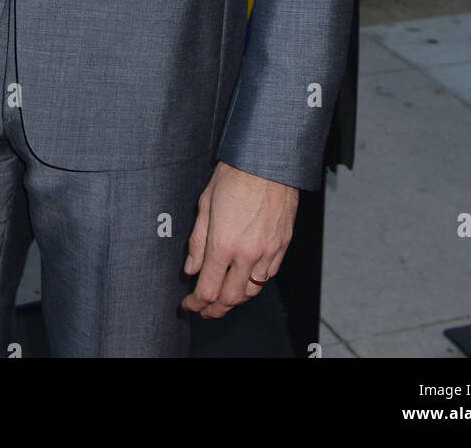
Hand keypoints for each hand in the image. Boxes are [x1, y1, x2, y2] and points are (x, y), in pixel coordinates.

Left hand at [181, 160, 298, 317]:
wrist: (267, 161)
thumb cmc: (236, 175)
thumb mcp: (205, 204)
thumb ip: (198, 241)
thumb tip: (191, 267)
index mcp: (224, 244)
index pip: (207, 290)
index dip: (195, 303)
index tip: (189, 304)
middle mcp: (247, 253)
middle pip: (230, 298)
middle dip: (214, 310)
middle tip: (204, 310)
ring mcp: (268, 251)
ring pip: (252, 291)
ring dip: (235, 299)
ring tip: (224, 298)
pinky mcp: (282, 245)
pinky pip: (269, 276)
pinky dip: (255, 284)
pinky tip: (246, 280)